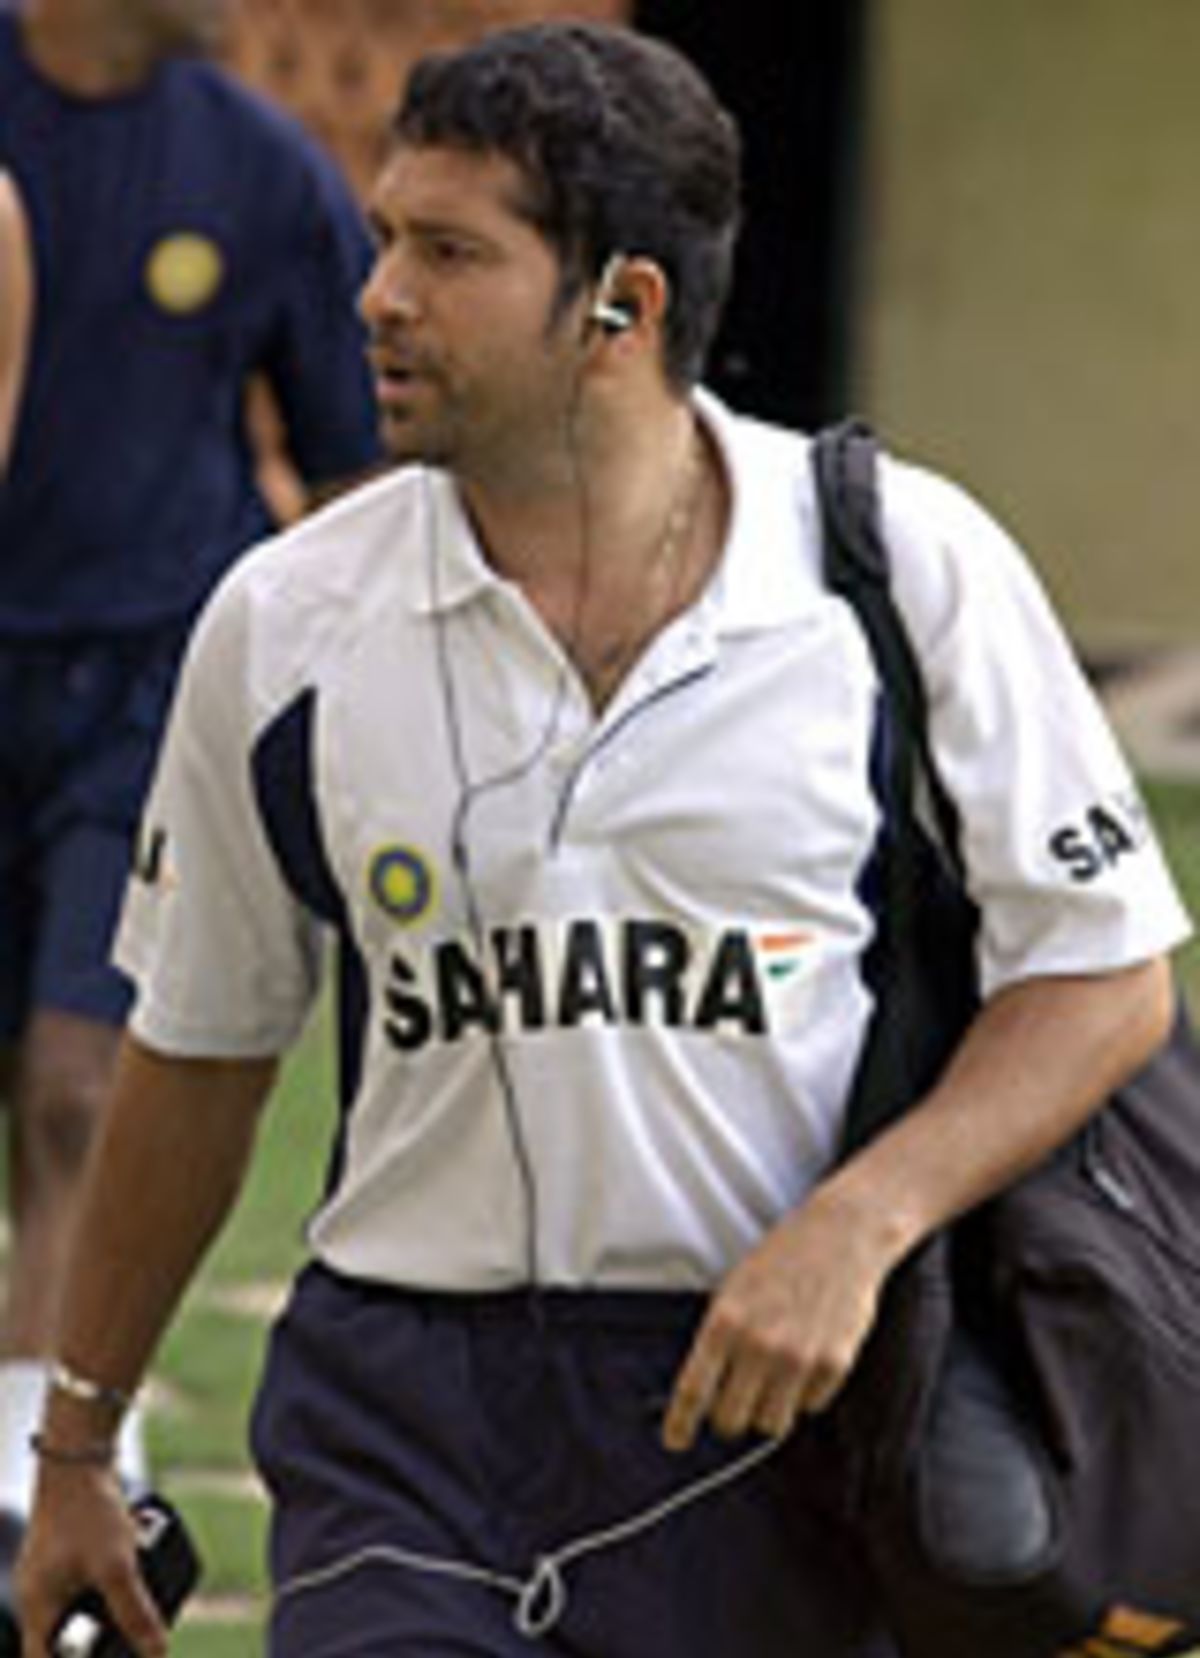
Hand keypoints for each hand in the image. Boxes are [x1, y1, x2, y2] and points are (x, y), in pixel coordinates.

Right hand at [16, 1464, 167, 1657]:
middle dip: (104, 1636)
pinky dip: (115, 1576)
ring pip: (84, 1605)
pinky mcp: (70, 1549)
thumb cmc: (89, 1510)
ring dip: (113, 1603)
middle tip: (137, 1634)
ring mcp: (52, 1570)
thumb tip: (157, 1653)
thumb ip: (136, 1612)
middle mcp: (38, 1594)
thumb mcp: (117, 1566)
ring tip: (140, 1590)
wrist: (79, 1452)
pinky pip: (93, 1577)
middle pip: (67, 1638)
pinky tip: (140, 1559)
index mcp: (37, 1609)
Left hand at [662, 1190, 892, 1452]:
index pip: (693, 1389)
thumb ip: (720, 1336)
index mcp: (725, 1321)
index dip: (680, 1423)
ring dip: (769, 1410)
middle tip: (736, 1403)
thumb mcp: (735, 1288)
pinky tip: (809, 1359)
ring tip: (776, 1379)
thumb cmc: (783, 1258)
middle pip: (731, 1419)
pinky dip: (805, 1394)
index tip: (675, 1441)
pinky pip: (810, 1406)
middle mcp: (758, 1343)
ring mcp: (798, 1356)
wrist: (842, 1235)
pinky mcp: (834, 1364)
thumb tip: (704, 1388)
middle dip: (729, 1417)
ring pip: (771, 1423)